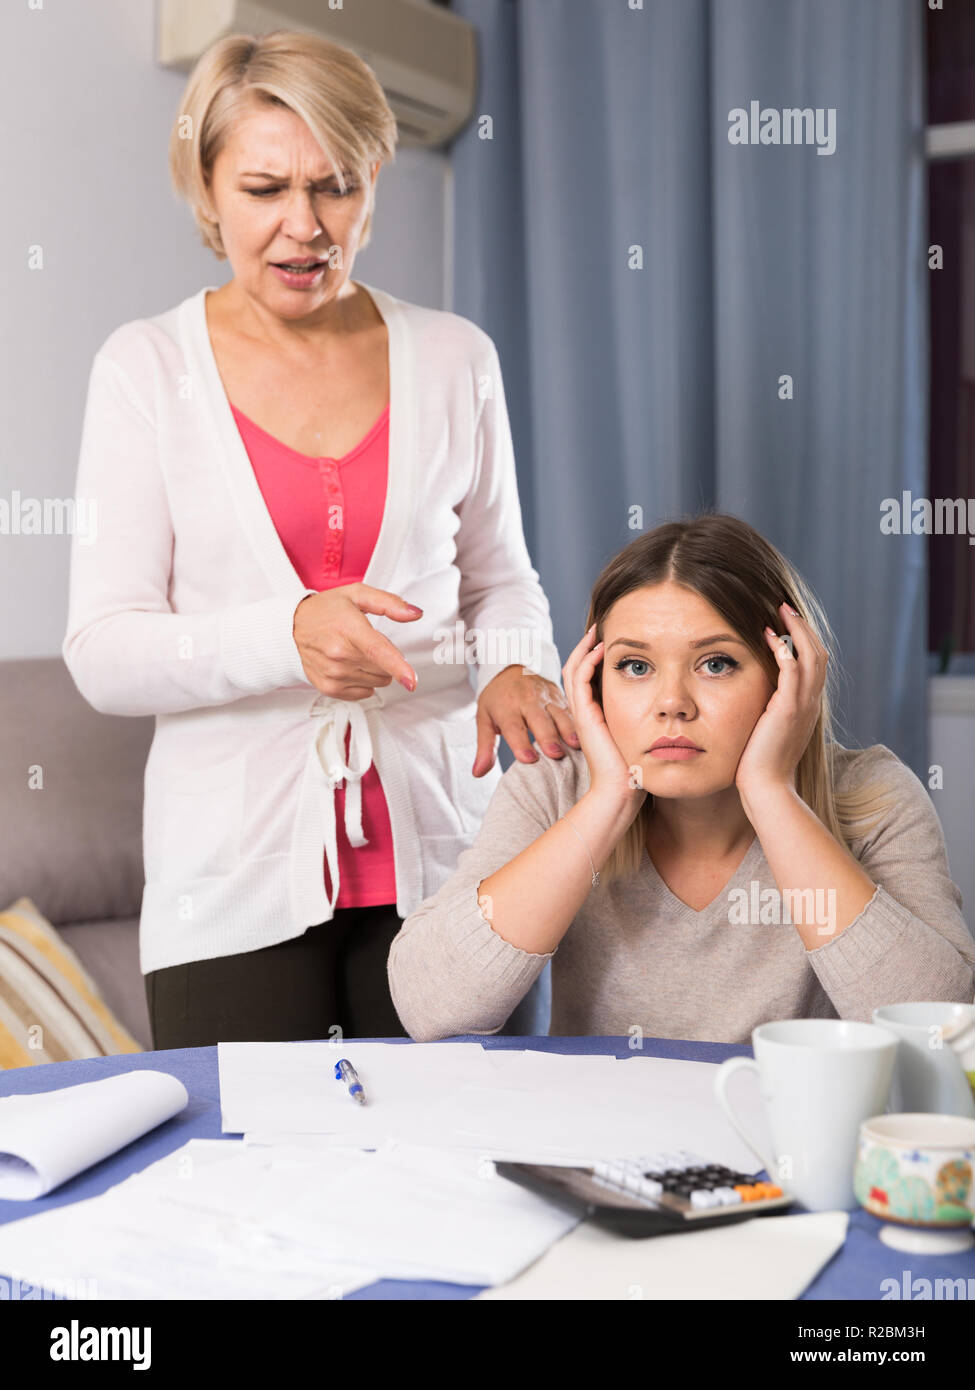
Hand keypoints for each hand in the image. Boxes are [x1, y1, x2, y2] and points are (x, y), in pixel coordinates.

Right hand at [293, 584, 422, 700]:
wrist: (292, 627)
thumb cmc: (326, 610)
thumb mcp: (357, 595)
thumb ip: (389, 603)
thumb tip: (415, 613)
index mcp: (349, 629)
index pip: (377, 651)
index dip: (398, 667)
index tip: (411, 680)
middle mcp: (339, 654)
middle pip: (384, 669)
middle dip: (386, 659)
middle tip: (367, 643)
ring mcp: (333, 674)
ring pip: (378, 682)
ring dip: (375, 670)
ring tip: (356, 652)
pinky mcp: (329, 688)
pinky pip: (364, 692)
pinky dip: (364, 681)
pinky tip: (350, 666)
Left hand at [473, 665, 580, 776]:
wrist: (514, 666)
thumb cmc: (498, 698)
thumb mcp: (485, 718)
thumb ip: (485, 747)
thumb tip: (478, 774)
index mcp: (506, 706)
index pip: (513, 726)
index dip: (520, 743)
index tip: (529, 759)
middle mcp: (527, 700)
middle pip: (539, 719)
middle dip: (548, 736)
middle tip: (555, 754)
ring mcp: (547, 697)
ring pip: (559, 713)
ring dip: (568, 729)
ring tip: (575, 745)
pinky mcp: (561, 697)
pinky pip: (572, 710)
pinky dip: (579, 723)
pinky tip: (587, 736)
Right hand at [558, 625, 646, 807]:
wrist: (622, 790)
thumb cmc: (638, 768)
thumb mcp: (643, 735)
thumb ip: (647, 718)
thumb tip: (668, 702)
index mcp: (596, 714)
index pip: (589, 676)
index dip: (596, 656)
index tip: (613, 639)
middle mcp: (585, 711)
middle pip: (578, 668)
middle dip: (588, 646)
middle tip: (601, 627)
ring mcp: (581, 712)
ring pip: (574, 668)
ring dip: (586, 647)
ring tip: (598, 630)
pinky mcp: (582, 715)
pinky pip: (579, 678)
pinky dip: (587, 660)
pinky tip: (602, 648)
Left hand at [735, 602, 827, 801]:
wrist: (765, 788)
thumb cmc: (759, 766)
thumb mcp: (767, 733)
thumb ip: (768, 713)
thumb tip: (756, 702)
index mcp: (807, 708)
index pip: (815, 666)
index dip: (805, 642)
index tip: (787, 624)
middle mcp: (811, 704)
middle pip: (819, 654)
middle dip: (804, 628)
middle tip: (786, 608)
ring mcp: (803, 706)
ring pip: (811, 656)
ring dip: (797, 630)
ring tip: (781, 611)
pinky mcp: (787, 710)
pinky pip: (792, 671)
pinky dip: (784, 649)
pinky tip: (769, 635)